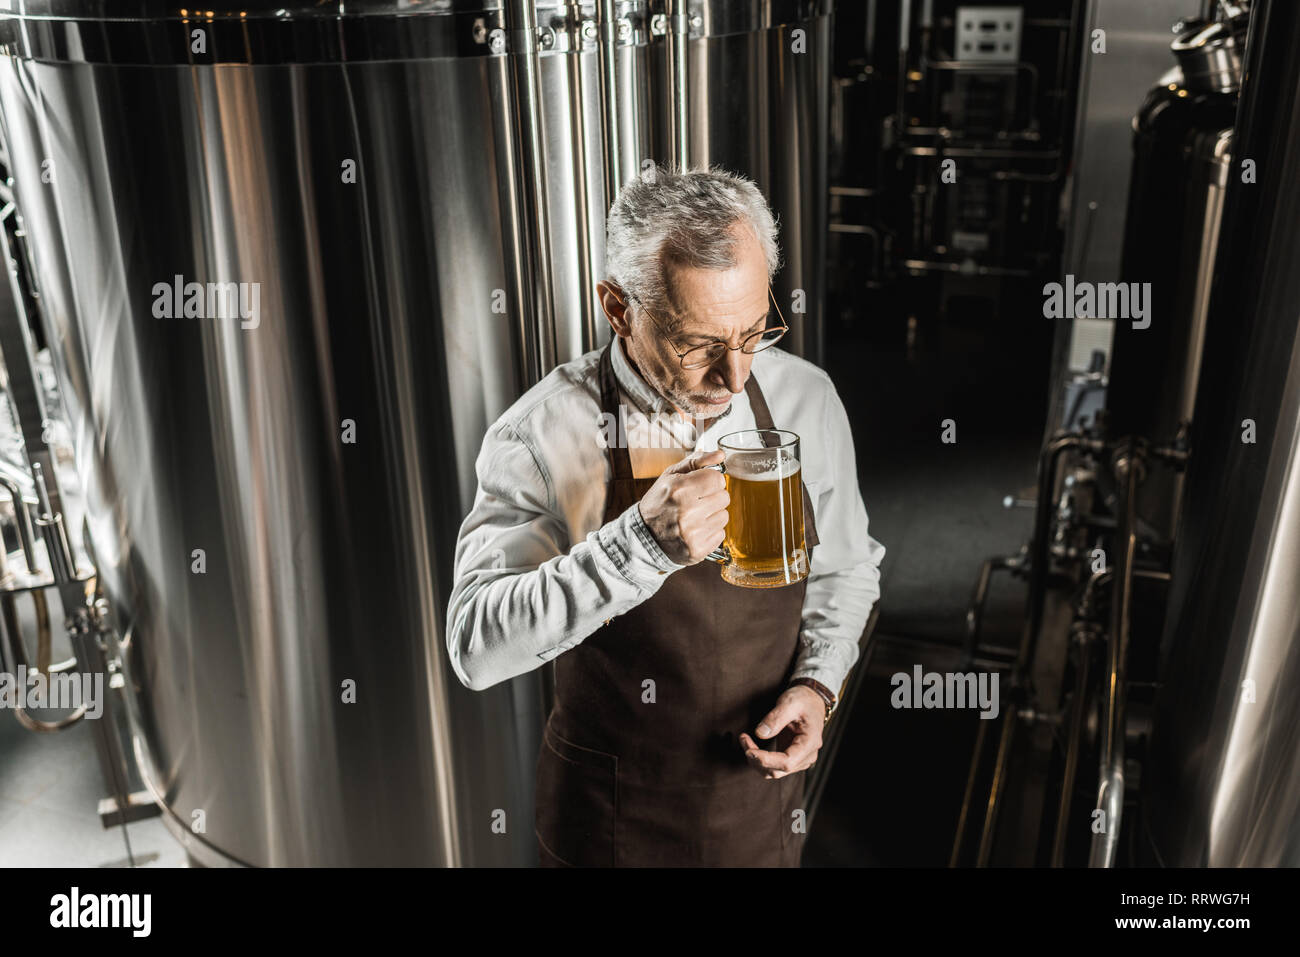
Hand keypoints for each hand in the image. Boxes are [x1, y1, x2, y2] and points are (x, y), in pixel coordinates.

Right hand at [637, 449, 728, 564]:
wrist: (644, 535)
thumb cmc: (659, 502)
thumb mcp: (671, 475)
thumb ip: (697, 461)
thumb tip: (720, 455)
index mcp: (679, 489)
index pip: (718, 479)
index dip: (711, 480)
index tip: (702, 485)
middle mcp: (686, 512)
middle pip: (724, 497)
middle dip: (713, 497)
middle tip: (697, 501)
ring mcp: (692, 533)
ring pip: (724, 516)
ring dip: (713, 514)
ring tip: (695, 516)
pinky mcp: (697, 549)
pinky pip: (720, 534)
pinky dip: (710, 531)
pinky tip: (695, 529)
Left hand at [739, 686, 825, 778]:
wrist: (812, 701)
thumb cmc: (803, 700)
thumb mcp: (790, 703)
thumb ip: (775, 718)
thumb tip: (760, 734)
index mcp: (810, 743)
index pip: (787, 762)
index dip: (766, 760)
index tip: (749, 750)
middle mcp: (807, 756)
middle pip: (778, 770)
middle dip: (756, 759)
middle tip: (744, 739)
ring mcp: (799, 760)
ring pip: (774, 772)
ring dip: (756, 760)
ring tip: (745, 740)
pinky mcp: (791, 758)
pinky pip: (773, 767)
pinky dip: (759, 760)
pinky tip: (751, 746)